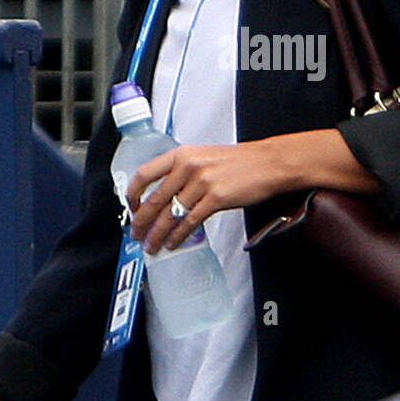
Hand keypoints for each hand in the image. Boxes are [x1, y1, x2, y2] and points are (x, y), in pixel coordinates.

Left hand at [128, 140, 288, 253]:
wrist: (268, 163)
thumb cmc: (238, 162)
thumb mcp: (203, 157)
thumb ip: (181, 171)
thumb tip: (162, 194)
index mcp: (181, 155)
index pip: (144, 174)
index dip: (133, 195)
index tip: (131, 209)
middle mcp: (188, 167)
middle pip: (154, 199)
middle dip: (142, 222)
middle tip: (136, 234)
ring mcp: (202, 182)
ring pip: (170, 215)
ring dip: (158, 234)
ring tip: (152, 245)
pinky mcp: (216, 198)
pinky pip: (190, 222)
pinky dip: (179, 236)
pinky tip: (173, 243)